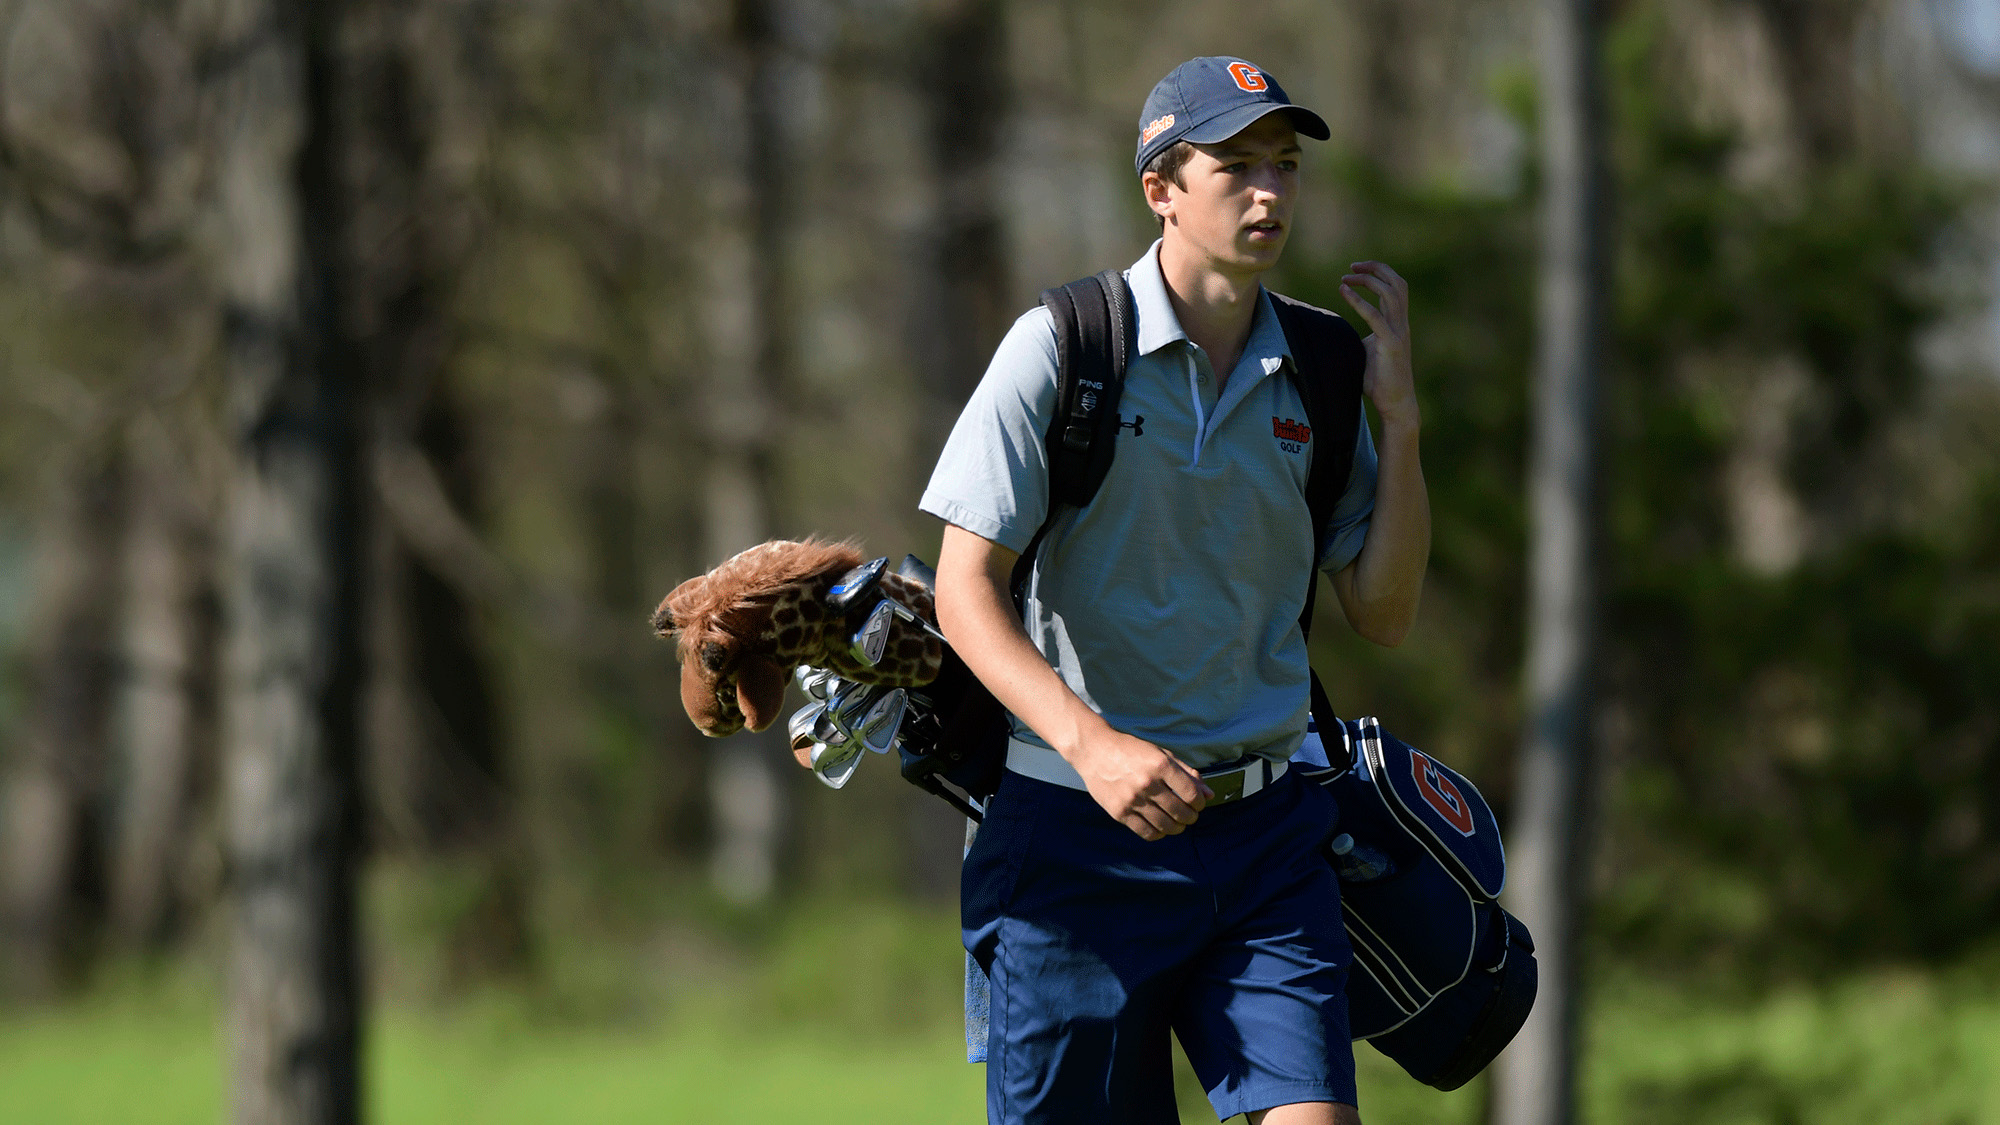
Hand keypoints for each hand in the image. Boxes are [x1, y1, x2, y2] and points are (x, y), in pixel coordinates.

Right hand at [1069, 727, 1212, 839]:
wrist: (1094, 751)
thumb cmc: (1130, 750)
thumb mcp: (1161, 754)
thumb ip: (1186, 773)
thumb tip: (1208, 794)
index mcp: (1160, 765)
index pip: (1191, 794)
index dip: (1200, 803)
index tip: (1198, 803)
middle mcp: (1147, 783)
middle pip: (1181, 812)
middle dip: (1191, 817)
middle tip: (1189, 814)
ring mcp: (1132, 799)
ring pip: (1166, 826)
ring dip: (1177, 827)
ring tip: (1176, 822)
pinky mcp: (1119, 812)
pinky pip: (1146, 832)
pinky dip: (1158, 834)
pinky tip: (1160, 827)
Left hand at [1339, 261, 1417, 428]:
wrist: (1395, 403)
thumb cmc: (1378, 381)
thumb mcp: (1365, 351)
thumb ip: (1357, 338)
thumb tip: (1332, 333)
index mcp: (1397, 322)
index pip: (1394, 287)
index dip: (1377, 273)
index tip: (1354, 270)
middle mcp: (1401, 323)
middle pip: (1397, 283)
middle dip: (1376, 269)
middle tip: (1352, 266)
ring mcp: (1399, 332)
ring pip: (1391, 293)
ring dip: (1368, 281)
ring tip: (1346, 278)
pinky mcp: (1392, 344)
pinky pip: (1376, 317)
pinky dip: (1360, 302)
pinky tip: (1344, 292)